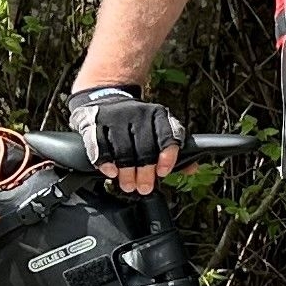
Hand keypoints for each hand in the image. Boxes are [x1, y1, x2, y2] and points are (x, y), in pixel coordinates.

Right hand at [70, 84, 185, 191]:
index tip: (163, 173)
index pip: (168, 135)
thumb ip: (172, 150)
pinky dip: (106, 162)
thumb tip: (191, 169)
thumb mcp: (157, 130)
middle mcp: (138, 113)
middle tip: (144, 188)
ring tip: (128, 185)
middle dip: (145, 173)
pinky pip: (100, 145)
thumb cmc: (136, 123)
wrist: (104, 97)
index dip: (167, 156)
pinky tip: (111, 173)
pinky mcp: (95, 123)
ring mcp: (116, 117)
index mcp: (158, 115)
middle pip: (144, 148)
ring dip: (126, 172)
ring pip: (123, 149)